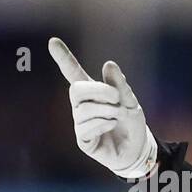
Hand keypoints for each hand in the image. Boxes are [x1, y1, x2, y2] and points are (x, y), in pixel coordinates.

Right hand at [49, 37, 157, 178]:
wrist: (139, 150)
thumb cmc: (132, 124)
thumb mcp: (131, 102)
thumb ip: (120, 85)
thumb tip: (109, 64)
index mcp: (93, 93)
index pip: (73, 73)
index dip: (64, 58)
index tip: (53, 41)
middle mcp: (82, 106)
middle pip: (76, 89)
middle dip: (98, 91)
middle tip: (117, 98)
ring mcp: (80, 122)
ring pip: (84, 110)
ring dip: (107, 111)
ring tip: (118, 117)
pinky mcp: (83, 139)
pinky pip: (85, 127)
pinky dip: (103, 124)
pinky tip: (111, 126)